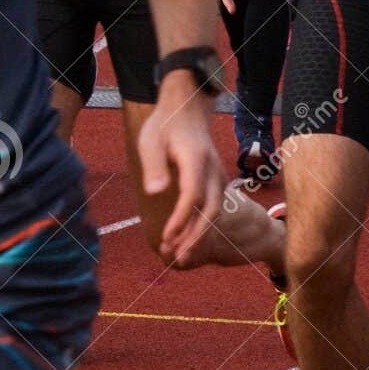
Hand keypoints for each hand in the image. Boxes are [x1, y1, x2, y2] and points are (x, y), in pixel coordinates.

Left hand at [137, 82, 225, 261]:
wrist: (186, 111)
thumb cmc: (164, 126)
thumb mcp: (150, 140)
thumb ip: (154, 166)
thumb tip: (155, 192)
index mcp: (196, 159)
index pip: (192, 195)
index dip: (181, 219)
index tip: (166, 238)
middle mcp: (212, 170)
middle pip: (210, 209)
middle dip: (195, 237)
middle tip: (177, 258)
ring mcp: (218, 176)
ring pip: (214, 211)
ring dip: (198, 235)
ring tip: (179, 255)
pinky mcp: (216, 181)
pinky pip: (213, 207)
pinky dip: (201, 226)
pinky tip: (186, 239)